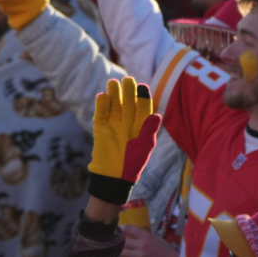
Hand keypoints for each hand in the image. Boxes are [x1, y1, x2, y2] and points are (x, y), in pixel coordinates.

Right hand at [87, 77, 161, 205]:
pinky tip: (103, 96)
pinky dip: (101, 105)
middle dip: (128, 92)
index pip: (143, 108)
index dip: (143, 97)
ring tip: (113, 82)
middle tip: (128, 80)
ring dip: (114, 94)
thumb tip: (156, 115)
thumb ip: (149, 131)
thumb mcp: (144, 148)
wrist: (113, 177)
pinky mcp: (101, 129)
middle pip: (128, 103)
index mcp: (141, 127)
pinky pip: (101, 114)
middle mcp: (127, 123)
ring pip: (114, 106)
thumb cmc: (132, 164)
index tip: (142, 87)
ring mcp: (113, 125)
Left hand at [119, 225, 178, 256]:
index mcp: (147, 236)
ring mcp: (140, 256)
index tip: (116, 229)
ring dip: (118, 253)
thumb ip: (147, 237)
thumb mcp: (158, 240)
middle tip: (112, 242)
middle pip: (122, 241)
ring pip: (122, 253)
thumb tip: (136, 235)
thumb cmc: (168, 252)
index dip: (121, 228)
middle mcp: (142, 245)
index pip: (129, 228)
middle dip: (116, 241)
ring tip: (115, 252)